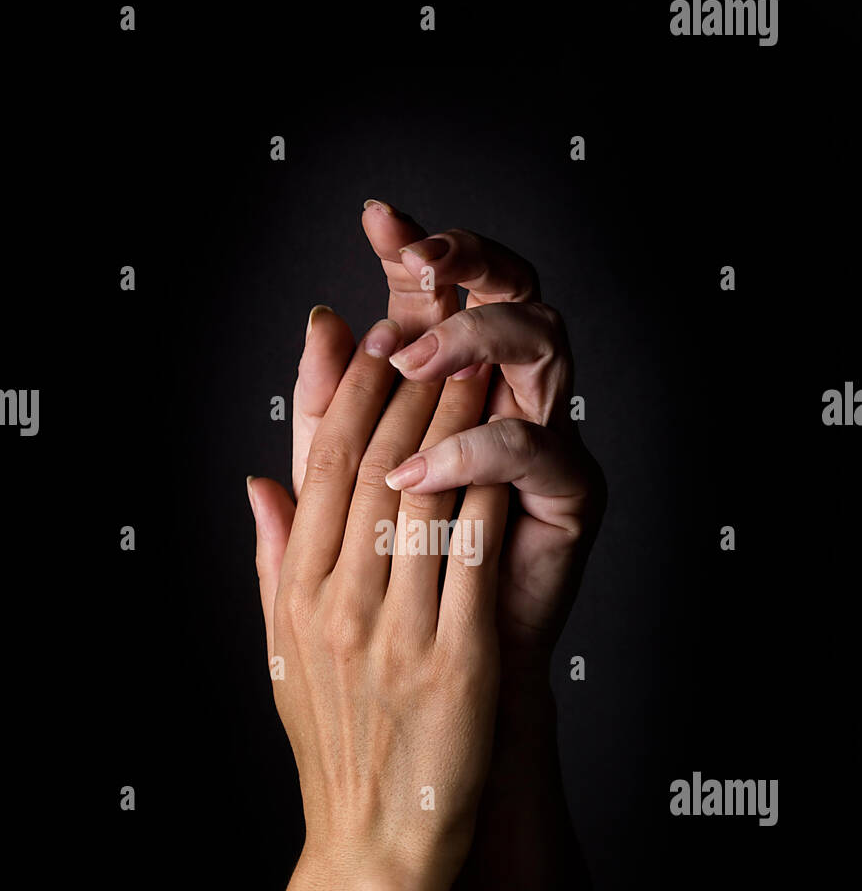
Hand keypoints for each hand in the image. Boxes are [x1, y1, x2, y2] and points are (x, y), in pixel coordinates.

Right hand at [248, 317, 507, 890]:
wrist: (376, 839)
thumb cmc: (337, 744)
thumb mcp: (283, 651)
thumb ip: (274, 559)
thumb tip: (260, 480)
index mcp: (297, 595)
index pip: (322, 471)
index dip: (349, 396)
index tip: (374, 343)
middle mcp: (338, 605)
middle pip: (372, 468)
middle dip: (404, 387)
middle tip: (433, 329)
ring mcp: (395, 632)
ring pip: (424, 499)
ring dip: (452, 422)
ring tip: (476, 366)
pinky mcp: (455, 660)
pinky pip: (474, 557)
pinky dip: (489, 493)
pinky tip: (508, 449)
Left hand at [359, 201, 606, 673]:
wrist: (434, 672)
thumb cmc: (389, 578)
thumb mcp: (338, 483)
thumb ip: (328, 409)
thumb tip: (319, 321)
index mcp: (450, 382)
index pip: (443, 294)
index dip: (414, 251)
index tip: (378, 218)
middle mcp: (507, 394)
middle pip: (515, 290)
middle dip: (468, 262)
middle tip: (415, 262)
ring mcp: (546, 435)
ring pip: (542, 342)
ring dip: (473, 339)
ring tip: (411, 361)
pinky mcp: (570, 491)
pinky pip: (535, 447)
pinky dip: (474, 450)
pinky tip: (418, 471)